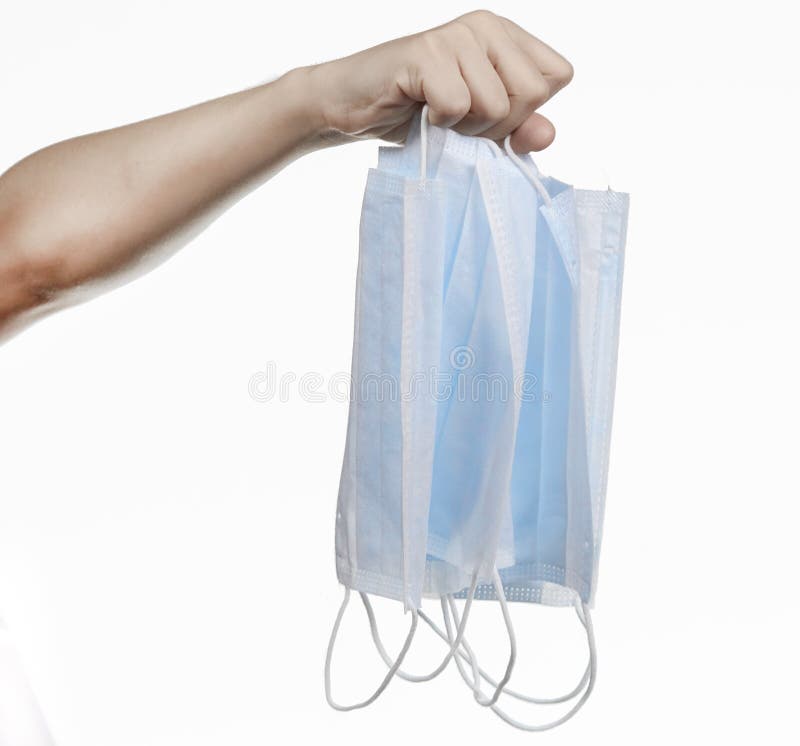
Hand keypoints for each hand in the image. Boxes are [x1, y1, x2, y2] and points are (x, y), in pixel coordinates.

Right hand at [306, 10, 573, 152]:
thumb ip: (518, 129)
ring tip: (438, 116)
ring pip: (496, 105)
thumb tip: (548, 134)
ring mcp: (457, 35)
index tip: (492, 119)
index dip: (529, 111)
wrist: (354, 108)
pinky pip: (458, 106)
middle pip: (532, 93)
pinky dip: (440, 124)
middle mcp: (486, 26)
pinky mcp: (426, 53)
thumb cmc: (417, 115)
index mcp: (506, 36)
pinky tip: (421, 110)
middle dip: (499, 125)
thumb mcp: (478, 127)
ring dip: (465, 129)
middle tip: (460, 120)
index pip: (557, 76)